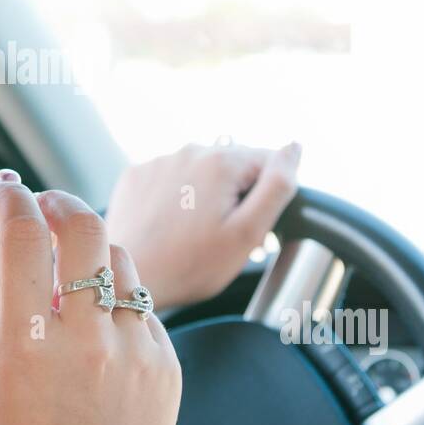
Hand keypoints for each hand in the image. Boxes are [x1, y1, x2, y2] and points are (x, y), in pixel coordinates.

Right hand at [0, 174, 181, 424]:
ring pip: (120, 260)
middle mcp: (88, 342)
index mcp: (29, 347)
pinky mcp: (167, 365)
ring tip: (72, 277)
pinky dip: (118, 304)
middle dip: (60, 203)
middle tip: (45, 205)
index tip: (6, 188)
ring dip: (92, 253)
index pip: (25, 239)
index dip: (13, 200)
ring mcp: (136, 352)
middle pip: (85, 229)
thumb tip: (6, 241)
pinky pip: (143, 307)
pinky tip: (101, 335)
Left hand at [105, 140, 301, 308]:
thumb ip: (277, 186)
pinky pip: (170, 177)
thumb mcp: (247, 233)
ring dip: (206, 193)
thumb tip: (293, 148)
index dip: (266, 196)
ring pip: (201, 171)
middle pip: (233, 165)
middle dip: (236, 194)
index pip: (267, 162)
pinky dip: (176, 195)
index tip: (248, 225)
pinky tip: (170, 224)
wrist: (129, 276)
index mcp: (221, 161)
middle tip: (222, 235)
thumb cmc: (191, 264)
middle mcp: (189, 150)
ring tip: (194, 233)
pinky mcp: (136, 174)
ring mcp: (159, 160)